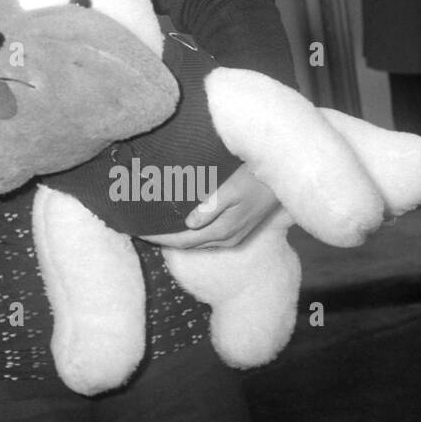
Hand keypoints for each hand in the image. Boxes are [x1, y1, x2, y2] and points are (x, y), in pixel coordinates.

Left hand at [139, 163, 280, 248]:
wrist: (282, 178)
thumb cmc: (253, 177)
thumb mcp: (230, 189)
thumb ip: (210, 208)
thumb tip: (189, 224)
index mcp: (222, 231)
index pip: (181, 240)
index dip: (159, 238)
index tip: (138, 232)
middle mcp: (226, 239)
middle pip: (187, 244)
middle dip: (164, 239)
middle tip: (140, 230)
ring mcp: (233, 237)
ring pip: (197, 242)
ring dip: (177, 237)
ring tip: (156, 229)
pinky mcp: (238, 230)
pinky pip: (207, 237)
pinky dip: (190, 233)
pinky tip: (181, 224)